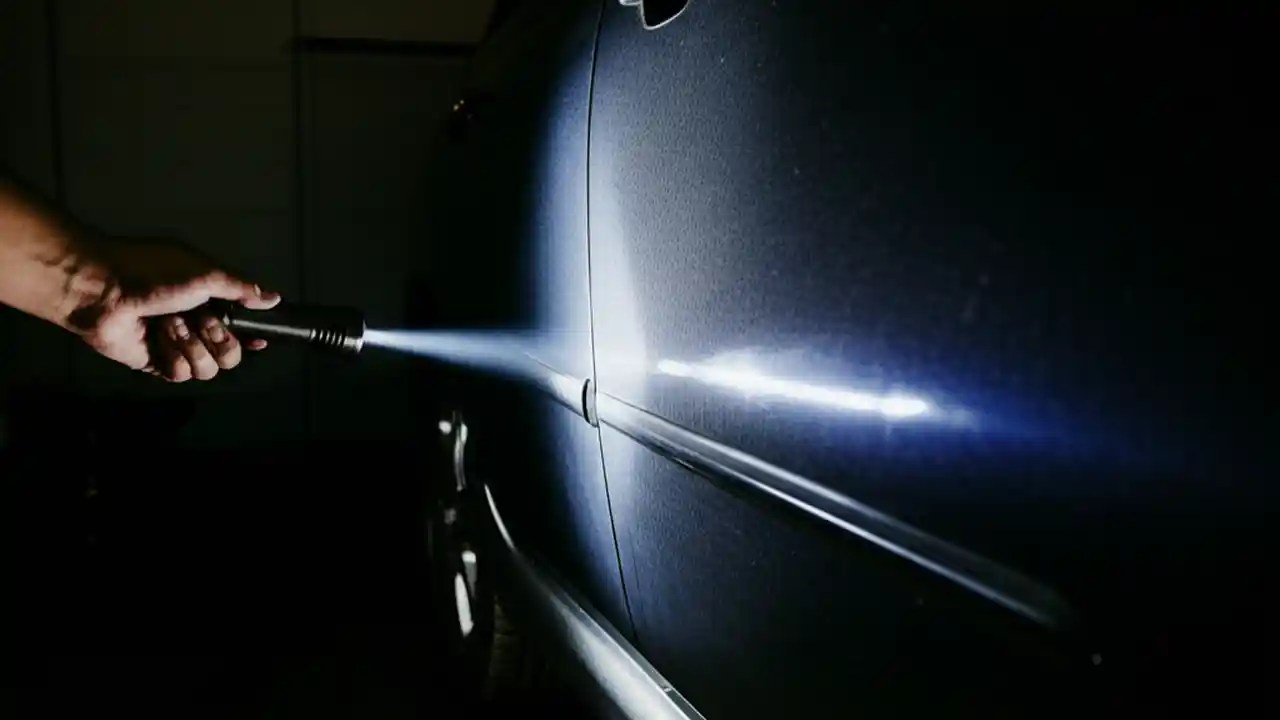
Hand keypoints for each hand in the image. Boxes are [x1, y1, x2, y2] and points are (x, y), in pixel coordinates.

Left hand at [70, 237, 280, 381]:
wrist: (102, 289)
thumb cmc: (149, 272)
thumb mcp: (206, 272)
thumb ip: (242, 288)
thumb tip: (272, 297)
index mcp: (210, 300)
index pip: (245, 326)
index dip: (254, 336)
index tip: (258, 337)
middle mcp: (196, 325)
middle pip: (232, 355)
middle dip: (220, 339)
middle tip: (202, 319)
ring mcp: (176, 346)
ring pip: (208, 368)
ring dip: (191, 345)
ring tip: (169, 324)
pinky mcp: (156, 363)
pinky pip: (180, 374)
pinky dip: (170, 354)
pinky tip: (155, 336)